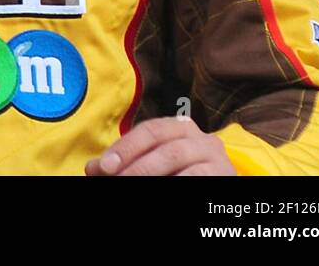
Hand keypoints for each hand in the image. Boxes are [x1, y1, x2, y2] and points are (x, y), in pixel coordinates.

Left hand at [85, 117, 236, 175]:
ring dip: (150, 175)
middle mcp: (201, 138)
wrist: (218, 182)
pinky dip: (175, 183)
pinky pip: (198, 178)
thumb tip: (92, 168)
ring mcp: (216, 158)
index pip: (149, 131)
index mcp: (179, 127)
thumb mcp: (152, 162)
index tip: (104, 166)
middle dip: (136, 164)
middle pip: (165, 147)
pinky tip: (161, 191)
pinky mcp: (226, 175)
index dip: (125, 147)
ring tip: (133, 186)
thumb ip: (124, 163)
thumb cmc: (180, 171)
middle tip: (117, 179)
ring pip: (180, 161)